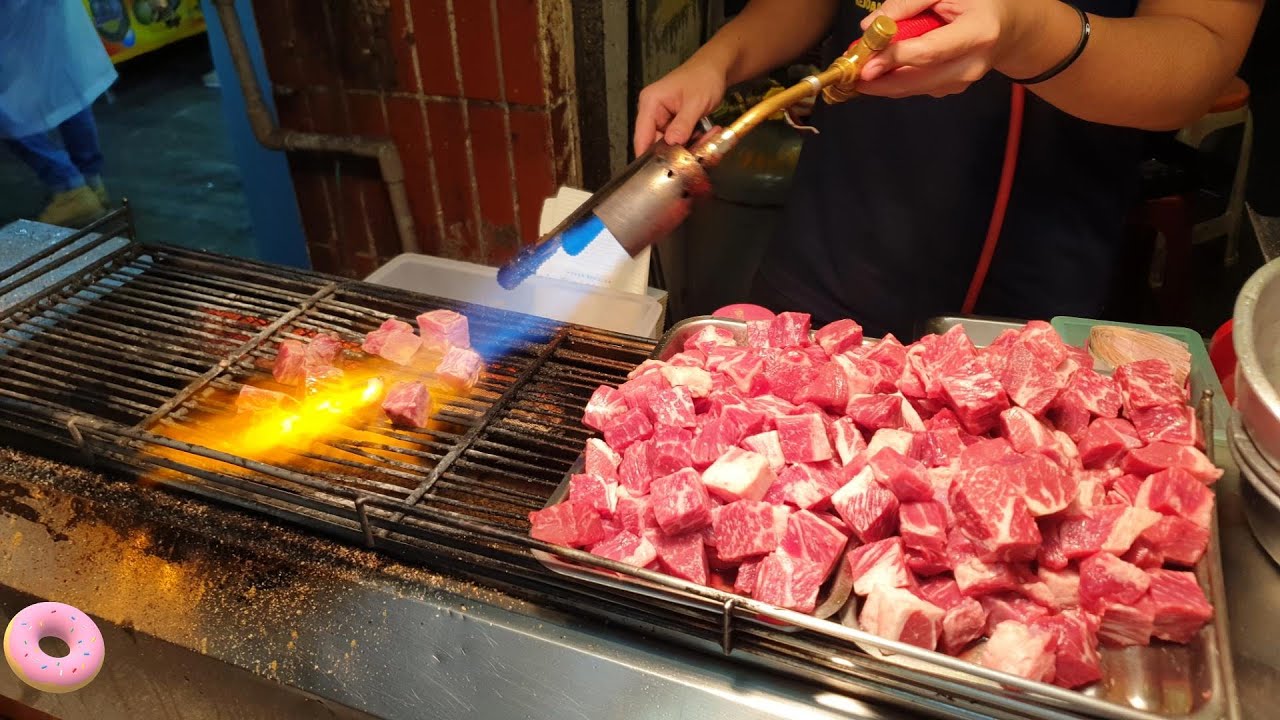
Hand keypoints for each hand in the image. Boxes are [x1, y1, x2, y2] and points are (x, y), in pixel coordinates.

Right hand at [633, 59, 727, 154]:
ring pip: (672, 145)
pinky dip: (694, 142)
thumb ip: (683, 123)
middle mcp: (653, 112)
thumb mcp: (695, 101)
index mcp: (651, 102)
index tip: (659, 171)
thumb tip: (672, 143)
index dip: (648, 155)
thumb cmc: (704, 76)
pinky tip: (707, 135)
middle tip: (697, 154)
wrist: (716, 69)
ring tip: (707, 139)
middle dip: (677, 152)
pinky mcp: (675, 125)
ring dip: (689, 147)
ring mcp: (664, 119)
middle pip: (657, 144)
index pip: (641, 136)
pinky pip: (682, 141)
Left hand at [855, 0, 1030, 98]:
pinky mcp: (953, 88)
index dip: (894, 58)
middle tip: (850, 73)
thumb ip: (909, 2)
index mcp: (978, 34)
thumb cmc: (977, 1)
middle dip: (879, 80)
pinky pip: (917, 87)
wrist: (1008, 24)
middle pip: (917, 80)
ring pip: (913, 87)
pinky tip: (881, 67)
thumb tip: (870, 25)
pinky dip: (895, 79)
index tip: (865, 63)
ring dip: (882, 82)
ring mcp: (963, 81)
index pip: (929, 52)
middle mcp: (972, 64)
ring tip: (858, 68)